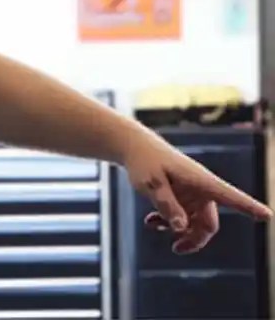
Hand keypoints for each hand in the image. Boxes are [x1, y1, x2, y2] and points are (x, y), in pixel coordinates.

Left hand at [121, 132, 272, 253]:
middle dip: (195, 239)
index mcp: (202, 181)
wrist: (135, 148)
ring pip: (194, 224)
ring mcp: (192, 195)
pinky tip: (150, 222)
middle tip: (177, 249)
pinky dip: (167, 222)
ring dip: (177, 230)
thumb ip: (165, 204)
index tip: (267, 215)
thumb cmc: (145, 161)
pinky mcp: (181, 198)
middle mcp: (202, 190)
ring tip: (153, 224)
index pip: (231, 196)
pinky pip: (181, 218)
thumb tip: (181, 228)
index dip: (250, 207)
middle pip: (208, 224)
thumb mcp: (151, 183)